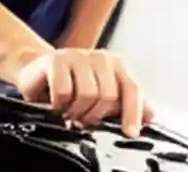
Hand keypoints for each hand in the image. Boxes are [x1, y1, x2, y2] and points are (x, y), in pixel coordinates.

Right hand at [10, 48, 153, 136]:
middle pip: (108, 96)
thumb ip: (126, 103)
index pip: (132, 89)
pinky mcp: (56, 60)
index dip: (133, 113)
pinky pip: (64, 92)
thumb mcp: (101, 94)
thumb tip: (151, 116)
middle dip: (94, 115)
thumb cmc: (72, 85)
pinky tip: (57, 104)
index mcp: (117, 65)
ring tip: (70, 111)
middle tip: (82, 119)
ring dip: (76, 111)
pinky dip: (60, 105)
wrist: (37, 71)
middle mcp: (101, 57)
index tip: (130, 132)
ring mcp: (78, 55)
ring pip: (87, 95)